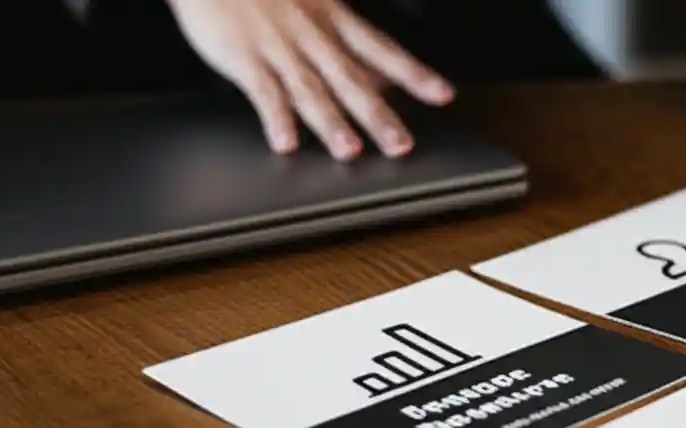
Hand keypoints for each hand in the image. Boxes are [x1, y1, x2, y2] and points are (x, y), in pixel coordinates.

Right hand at [166, 0, 454, 158]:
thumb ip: (347, 35)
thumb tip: (383, 73)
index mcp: (332, 18)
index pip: (381, 49)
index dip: (414, 73)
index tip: (443, 94)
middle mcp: (311, 35)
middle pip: (350, 79)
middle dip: (378, 114)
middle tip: (401, 145)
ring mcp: (277, 47)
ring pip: (309, 88)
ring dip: (330, 121)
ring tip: (350, 151)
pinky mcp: (242, 55)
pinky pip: (261, 90)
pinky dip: (274, 117)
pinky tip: (286, 142)